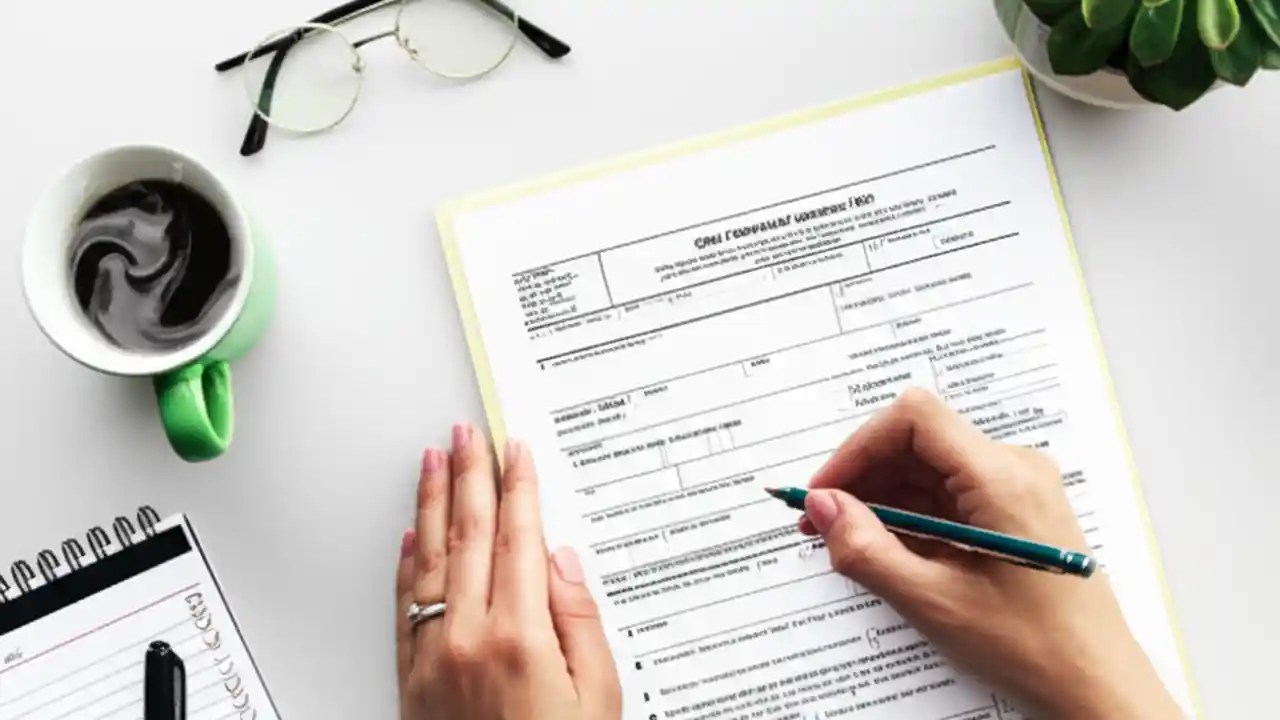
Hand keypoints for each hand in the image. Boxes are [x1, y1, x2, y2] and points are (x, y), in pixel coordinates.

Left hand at [395, 424, 621, 719]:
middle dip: (470, 477)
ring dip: (432, 504)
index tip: (518, 450)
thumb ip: (579, 621)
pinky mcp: (411, 680)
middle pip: (469, 537)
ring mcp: (433, 657)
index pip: (517, 539)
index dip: (518, 487)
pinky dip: (406, 563)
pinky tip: (411, 535)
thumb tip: (559, 560)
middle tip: (468, 434)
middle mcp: (468, 638)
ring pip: (429, 561)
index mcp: (520, 636)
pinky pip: (404, 606)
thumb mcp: (599, 698)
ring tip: (433, 461)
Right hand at [801, 390, 1181, 719]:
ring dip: (883, 496)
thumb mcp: (934, 601)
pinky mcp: (1015, 509)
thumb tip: (821, 505)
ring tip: (848, 541)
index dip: (859, 446)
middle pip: (919, 441)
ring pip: (930, 467)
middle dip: (864, 475)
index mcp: (1003, 478)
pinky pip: (950, 493)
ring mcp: (1018, 488)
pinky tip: (889, 549)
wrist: (1097, 686)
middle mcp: (1015, 468)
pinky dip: (911, 513)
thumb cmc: (1033, 648)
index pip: (915, 419)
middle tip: (822, 521)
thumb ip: (867, 549)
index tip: (826, 489)